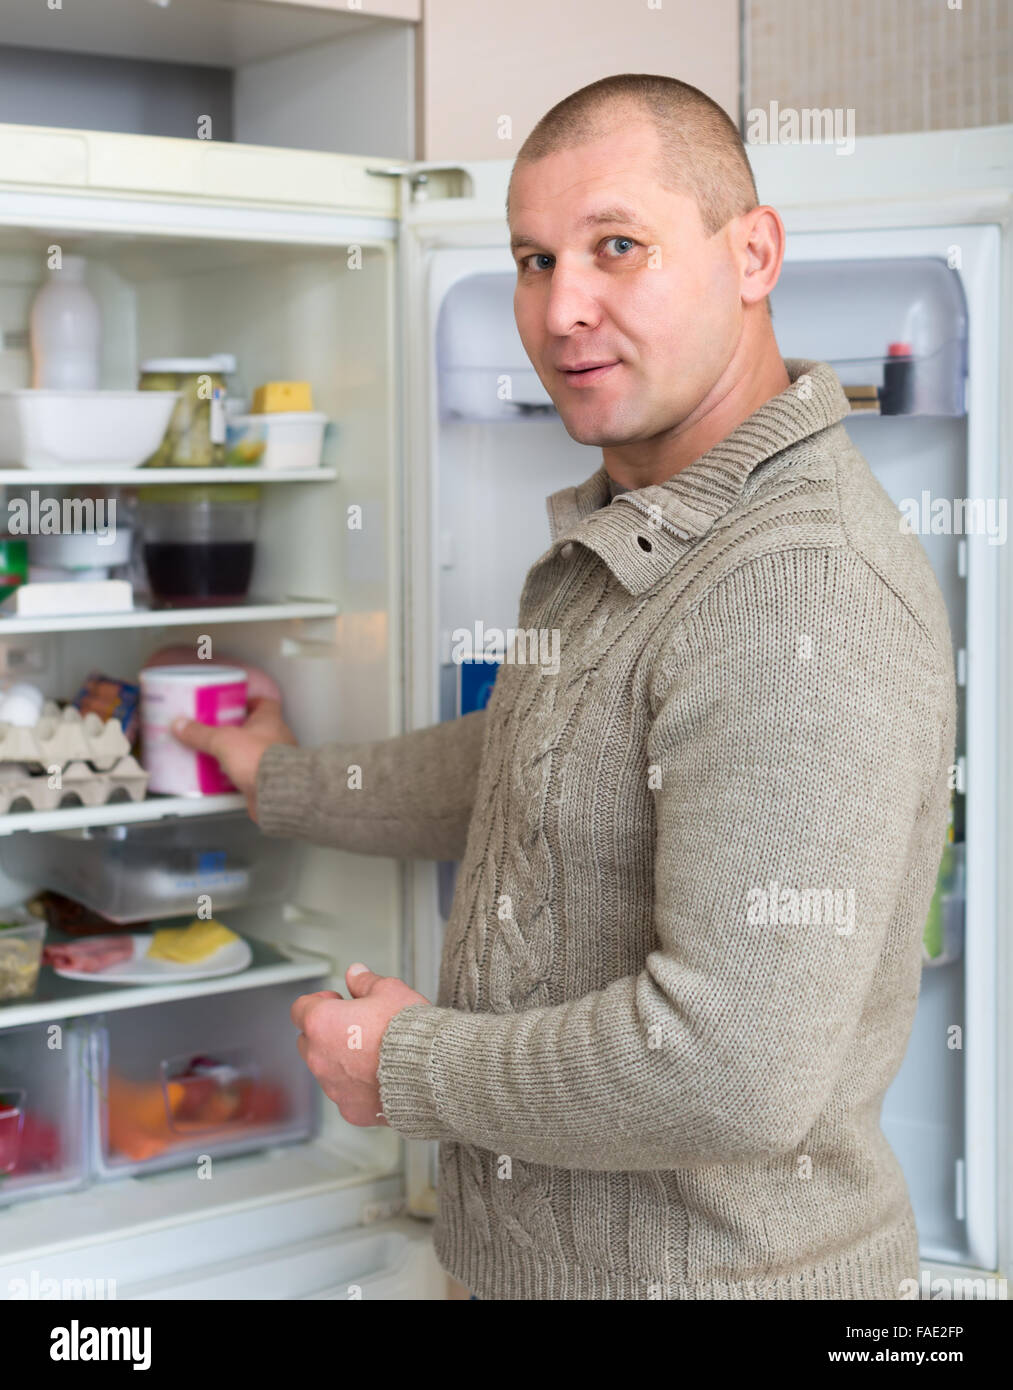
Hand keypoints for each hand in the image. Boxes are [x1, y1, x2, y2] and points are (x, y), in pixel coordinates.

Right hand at [170, 695, 296, 820]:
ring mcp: (275, 761)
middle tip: (216, 731)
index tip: (233, 704)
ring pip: (253, 753)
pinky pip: (251, 775)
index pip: (264, 703)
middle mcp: (277, 738)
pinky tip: (222, 780)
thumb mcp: (223, 740)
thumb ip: (201, 733)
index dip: (248, 702)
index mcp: (270, 720)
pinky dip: (238, 777)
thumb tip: (182, 726)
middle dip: (237, 731)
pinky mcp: (270, 780)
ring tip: (215, 756)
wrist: (277, 792)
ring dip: (237, 755)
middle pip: (256, 729)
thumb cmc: (261, 758)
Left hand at [290, 965, 430, 1126]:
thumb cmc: (409, 1031)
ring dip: (341, 1060)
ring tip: (372, 1053)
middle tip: (353, 1026)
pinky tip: (379, 1076)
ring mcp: (333, 1086)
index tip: (335, 1001)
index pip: (300, 1009)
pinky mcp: (349, 1108)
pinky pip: (346, 1094)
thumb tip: (355, 974)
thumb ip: (366, 982)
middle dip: (326, 1033)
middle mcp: (320, 1056)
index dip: (318, 1002)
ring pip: (326, 1070)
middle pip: (308, 1041)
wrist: (429, 1071)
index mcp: (322, 1023)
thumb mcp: (389, 991)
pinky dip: (357, 1086)